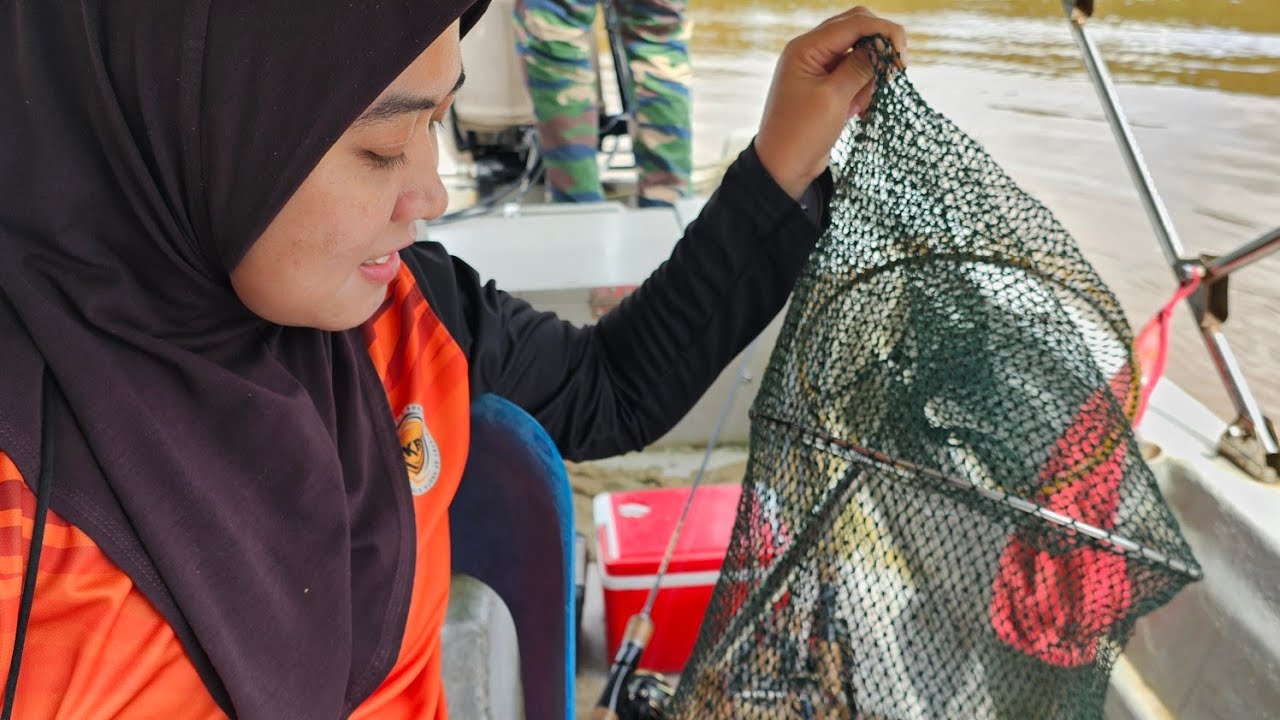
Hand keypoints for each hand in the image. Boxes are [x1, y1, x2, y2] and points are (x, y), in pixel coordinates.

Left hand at [754, 7, 907, 199]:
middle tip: (894, 73)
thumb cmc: (801, 135)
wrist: (783, 169)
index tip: (902, 59)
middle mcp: (810, 51)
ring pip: (859, 53)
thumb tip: (883, 44)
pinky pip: (854, 74)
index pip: (855, 22)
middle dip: (879, 50)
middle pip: (858, 29)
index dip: (884, 33)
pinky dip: (862, 89)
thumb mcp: (834, 98)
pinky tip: (853, 112)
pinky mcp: (826, 85)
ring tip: (857, 107)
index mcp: (805, 48)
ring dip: (869, 76)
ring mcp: (818, 68)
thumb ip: (859, 66)